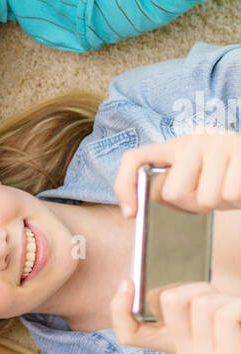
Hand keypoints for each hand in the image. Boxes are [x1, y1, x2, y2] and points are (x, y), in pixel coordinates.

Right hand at [111, 278, 240, 353]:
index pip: (128, 333)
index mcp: (173, 342)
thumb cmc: (238, 318)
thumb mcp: (206, 306)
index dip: (119, 308)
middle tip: (217, 298)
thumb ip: (180, 297)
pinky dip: (239, 305)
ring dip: (224, 296)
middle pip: (169, 299)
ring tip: (236, 311)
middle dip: (197, 285)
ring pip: (200, 304)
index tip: (127, 282)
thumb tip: (154, 273)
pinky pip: (224, 315)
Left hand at [115, 132, 240, 217]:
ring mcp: (217, 142)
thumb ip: (172, 188)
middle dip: (192, 205)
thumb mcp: (197, 180)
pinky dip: (237, 199)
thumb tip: (138, 208)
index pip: (134, 159)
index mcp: (175, 146)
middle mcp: (192, 139)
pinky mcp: (239, 149)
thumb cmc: (230, 178)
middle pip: (173, 192)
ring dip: (220, 203)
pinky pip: (229, 194)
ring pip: (205, 198)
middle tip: (209, 194)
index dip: (124, 186)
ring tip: (229, 188)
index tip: (130, 214)